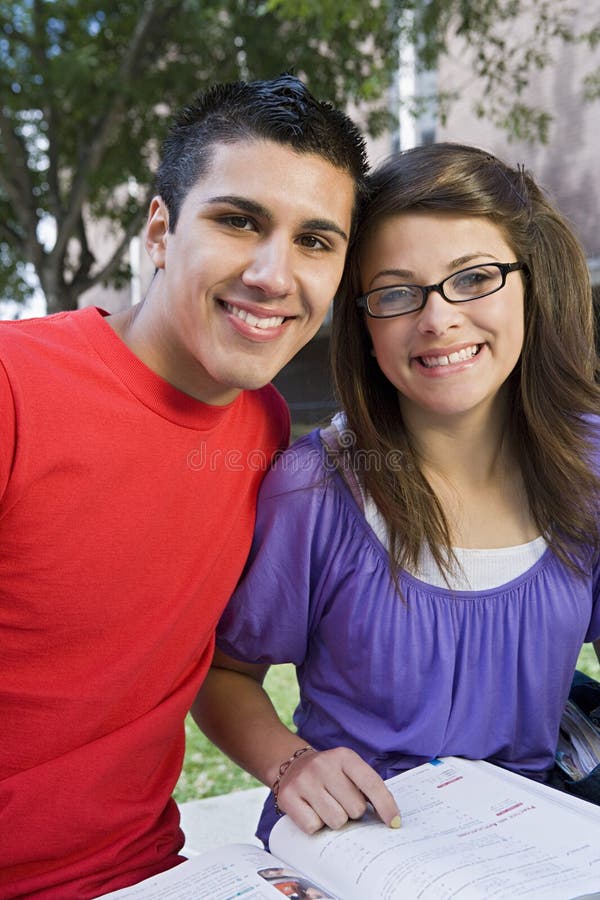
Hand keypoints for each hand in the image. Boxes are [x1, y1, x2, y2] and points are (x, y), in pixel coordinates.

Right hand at [275, 746, 400, 833]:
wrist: (290, 765)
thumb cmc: (329, 774)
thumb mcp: (349, 770)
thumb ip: (368, 787)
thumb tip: (390, 818)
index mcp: (344, 756)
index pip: (371, 784)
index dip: (386, 806)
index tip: (394, 823)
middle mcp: (323, 765)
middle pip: (355, 809)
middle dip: (352, 812)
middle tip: (341, 802)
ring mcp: (304, 780)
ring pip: (336, 821)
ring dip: (334, 820)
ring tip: (326, 806)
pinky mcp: (288, 796)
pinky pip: (313, 827)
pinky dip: (315, 825)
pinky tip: (311, 811)